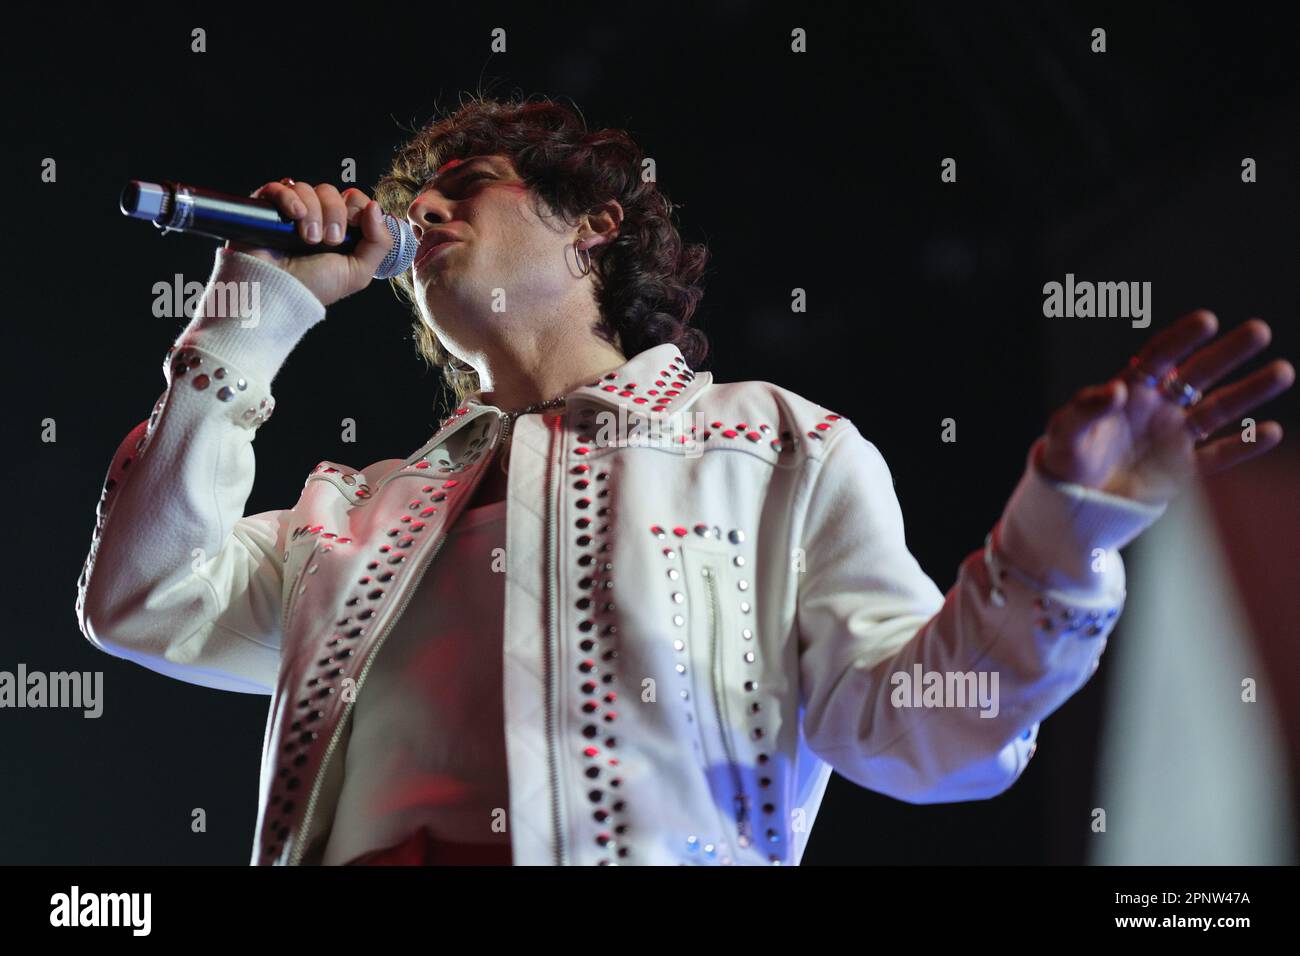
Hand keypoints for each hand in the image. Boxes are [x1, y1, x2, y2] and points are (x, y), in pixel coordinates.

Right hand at [225, 179, 393, 307]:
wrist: (279, 292)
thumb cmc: (316, 287)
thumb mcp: (358, 272)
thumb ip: (379, 242)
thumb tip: (376, 207)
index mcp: (340, 229)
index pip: (354, 198)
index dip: (356, 207)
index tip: (351, 228)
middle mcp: (317, 217)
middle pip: (331, 191)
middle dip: (334, 213)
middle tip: (329, 240)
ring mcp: (292, 211)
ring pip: (307, 189)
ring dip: (313, 213)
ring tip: (308, 240)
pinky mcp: (268, 208)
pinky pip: (280, 187)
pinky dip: (289, 198)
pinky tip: (294, 215)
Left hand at [1037, 310, 1294, 504]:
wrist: (1071, 501)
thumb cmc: (1065, 458)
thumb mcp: (1064, 431)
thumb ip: (1085, 409)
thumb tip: (1116, 389)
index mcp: (1130, 390)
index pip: (1160, 357)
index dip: (1182, 339)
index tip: (1207, 320)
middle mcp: (1159, 408)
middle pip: (1199, 374)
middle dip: (1228, 353)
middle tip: (1259, 330)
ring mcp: (1173, 438)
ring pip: (1218, 410)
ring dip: (1249, 391)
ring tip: (1282, 371)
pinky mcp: (1182, 471)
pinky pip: (1217, 456)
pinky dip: (1242, 446)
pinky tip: (1268, 432)